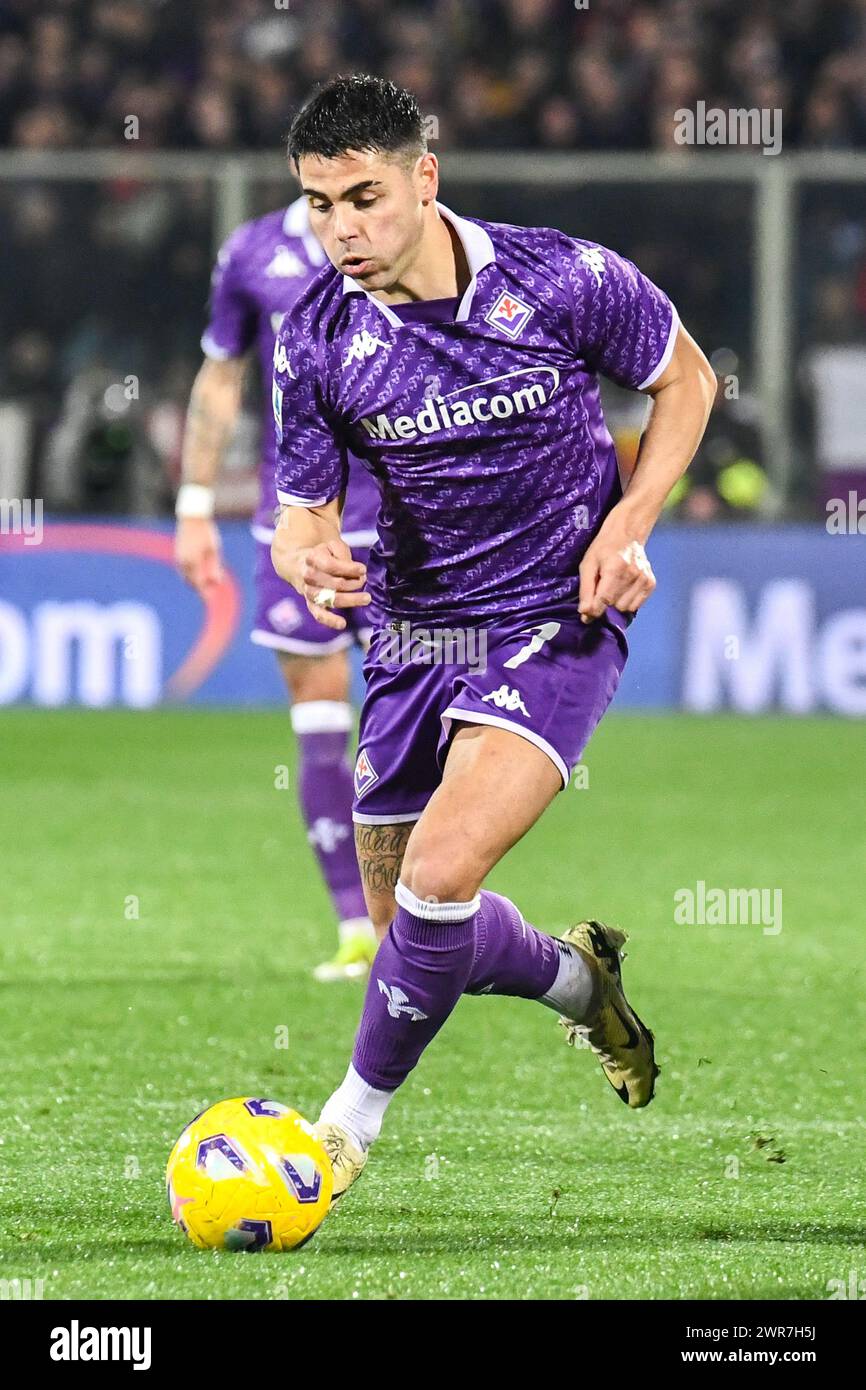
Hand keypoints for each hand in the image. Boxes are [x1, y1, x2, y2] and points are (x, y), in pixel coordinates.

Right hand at [175, 517, 223, 597]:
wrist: (192, 518)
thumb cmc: (206, 533)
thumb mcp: (214, 551)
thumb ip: (215, 567)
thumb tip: (217, 583)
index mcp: (193, 562)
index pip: (199, 583)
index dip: (204, 593)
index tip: (210, 600)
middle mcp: (183, 562)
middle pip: (191, 582)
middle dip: (200, 588)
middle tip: (210, 591)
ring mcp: (179, 558)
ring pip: (185, 577)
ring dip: (195, 582)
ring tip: (207, 582)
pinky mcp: (178, 555)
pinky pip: (183, 570)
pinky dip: (191, 574)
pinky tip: (199, 573)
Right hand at [299, 538, 370, 631]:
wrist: (301, 565)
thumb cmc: (323, 555)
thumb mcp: (333, 546)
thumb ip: (343, 554)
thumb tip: (355, 571)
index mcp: (313, 558)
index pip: (331, 566)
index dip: (349, 568)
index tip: (363, 569)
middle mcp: (308, 576)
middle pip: (335, 583)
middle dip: (353, 583)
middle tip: (364, 580)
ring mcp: (309, 592)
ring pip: (331, 599)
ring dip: (351, 600)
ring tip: (366, 598)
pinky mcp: (311, 604)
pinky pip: (319, 614)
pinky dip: (330, 620)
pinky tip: (342, 624)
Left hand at [578, 506, 655, 623]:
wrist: (627, 533)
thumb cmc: (603, 548)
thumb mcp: (587, 565)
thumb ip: (586, 590)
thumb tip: (585, 613)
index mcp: (615, 569)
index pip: (604, 601)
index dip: (593, 611)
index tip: (586, 616)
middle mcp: (633, 575)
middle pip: (614, 606)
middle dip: (604, 604)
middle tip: (601, 590)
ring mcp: (644, 580)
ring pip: (625, 608)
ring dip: (616, 603)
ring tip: (613, 588)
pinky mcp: (651, 583)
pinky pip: (636, 606)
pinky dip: (627, 602)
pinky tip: (623, 589)